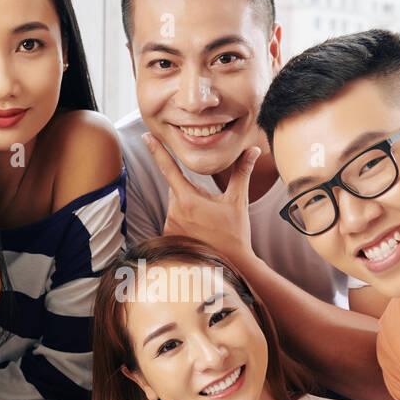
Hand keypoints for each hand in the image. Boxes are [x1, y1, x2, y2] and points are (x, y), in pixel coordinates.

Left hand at [141, 131, 258, 258]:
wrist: (232, 264)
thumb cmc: (235, 233)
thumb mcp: (238, 200)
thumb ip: (242, 172)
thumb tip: (252, 149)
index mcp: (189, 199)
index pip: (169, 168)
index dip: (157, 150)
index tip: (147, 135)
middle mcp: (174, 211)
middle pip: (178, 189)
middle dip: (192, 193)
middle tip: (211, 210)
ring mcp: (170, 226)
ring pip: (177, 206)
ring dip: (189, 209)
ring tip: (207, 225)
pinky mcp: (168, 238)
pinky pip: (174, 221)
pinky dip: (185, 222)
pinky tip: (200, 234)